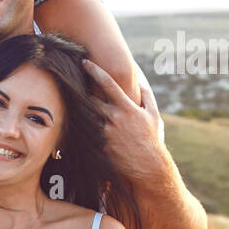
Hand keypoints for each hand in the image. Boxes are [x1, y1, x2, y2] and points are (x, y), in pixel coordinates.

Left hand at [82, 59, 167, 182]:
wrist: (148, 166)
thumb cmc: (151, 139)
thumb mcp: (153, 115)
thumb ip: (146, 96)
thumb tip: (140, 80)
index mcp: (126, 108)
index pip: (108, 83)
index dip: (95, 70)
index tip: (85, 61)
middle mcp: (114, 118)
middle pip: (91, 98)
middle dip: (84, 91)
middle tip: (75, 83)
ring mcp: (105, 132)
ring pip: (87, 115)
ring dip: (83, 109)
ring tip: (75, 104)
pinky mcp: (100, 145)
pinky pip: (89, 132)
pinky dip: (85, 127)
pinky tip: (81, 126)